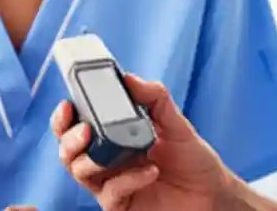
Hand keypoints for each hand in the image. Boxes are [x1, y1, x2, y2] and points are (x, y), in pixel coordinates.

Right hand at [52, 74, 232, 210]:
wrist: (212, 191)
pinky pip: (110, 194)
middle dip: (69, 140)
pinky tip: (150, 169)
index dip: (63, 118)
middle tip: (85, 131)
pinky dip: (126, 180)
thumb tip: (129, 78)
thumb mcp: (175, 122)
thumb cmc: (191, 158)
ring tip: (122, 149)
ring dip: (93, 160)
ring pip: (81, 173)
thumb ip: (154, 98)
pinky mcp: (121, 207)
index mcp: (112, 137)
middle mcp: (107, 161)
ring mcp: (112, 184)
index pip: (76, 126)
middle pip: (69, 152)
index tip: (68, 105)